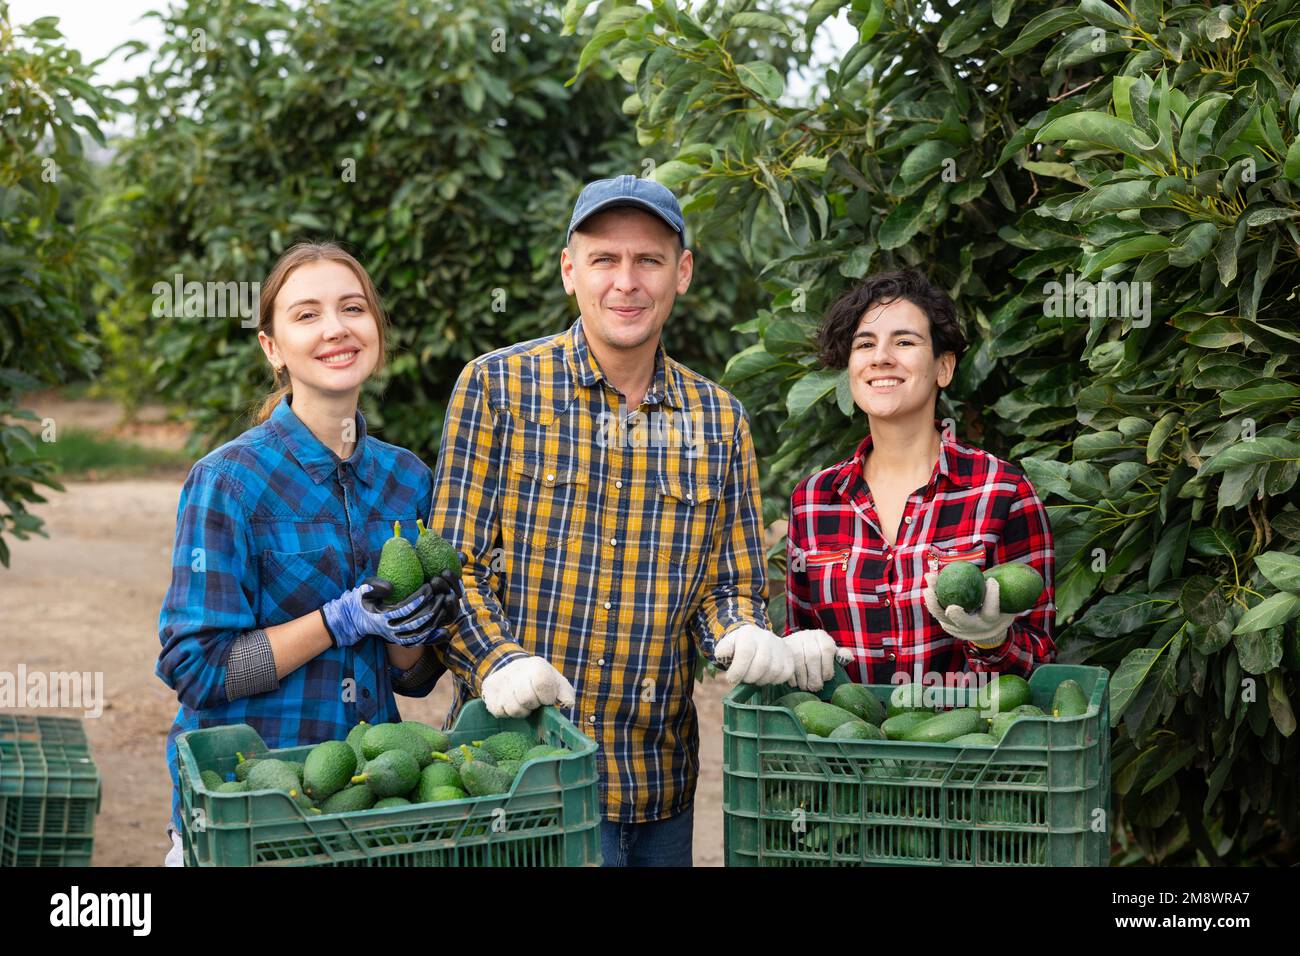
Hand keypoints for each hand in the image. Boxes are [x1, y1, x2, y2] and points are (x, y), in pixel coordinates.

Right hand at [319, 572, 460, 647]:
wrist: (355, 620)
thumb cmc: (362, 600)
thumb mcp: (364, 589)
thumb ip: (375, 586)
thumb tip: (391, 587)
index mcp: (382, 616)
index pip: (404, 608)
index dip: (419, 598)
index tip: (429, 586)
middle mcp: (390, 629)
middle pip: (416, 621)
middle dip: (432, 608)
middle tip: (442, 594)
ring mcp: (396, 637)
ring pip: (420, 633)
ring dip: (435, 620)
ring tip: (445, 605)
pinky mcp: (401, 641)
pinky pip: (420, 641)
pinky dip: (432, 637)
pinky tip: (444, 630)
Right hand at [481, 655, 575, 717]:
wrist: (514, 669)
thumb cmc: (540, 680)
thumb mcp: (556, 683)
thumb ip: (566, 693)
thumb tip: (568, 703)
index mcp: (538, 666)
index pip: (542, 684)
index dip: (545, 697)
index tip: (545, 698)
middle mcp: (517, 669)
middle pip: (526, 699)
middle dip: (532, 705)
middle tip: (532, 700)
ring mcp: (501, 679)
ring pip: (512, 708)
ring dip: (519, 711)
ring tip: (521, 702)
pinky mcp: (488, 689)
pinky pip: (498, 712)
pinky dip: (506, 712)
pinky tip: (509, 702)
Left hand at [713, 623, 793, 685]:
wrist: (755, 641)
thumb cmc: (738, 647)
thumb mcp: (726, 645)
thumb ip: (723, 650)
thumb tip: (722, 656)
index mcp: (749, 633)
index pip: (745, 652)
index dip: (738, 670)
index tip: (731, 679)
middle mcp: (767, 637)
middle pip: (761, 664)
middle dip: (749, 678)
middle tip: (743, 679)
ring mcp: (780, 646)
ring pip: (773, 671)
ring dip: (761, 680)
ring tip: (754, 677)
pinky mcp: (789, 657)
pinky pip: (784, 674)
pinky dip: (774, 680)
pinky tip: (765, 676)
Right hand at [783, 629, 854, 690]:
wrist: (793, 644)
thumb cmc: (815, 651)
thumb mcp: (828, 650)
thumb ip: (839, 654)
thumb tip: (849, 657)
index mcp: (821, 636)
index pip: (827, 650)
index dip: (827, 668)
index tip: (826, 678)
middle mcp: (808, 636)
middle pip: (812, 658)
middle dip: (814, 677)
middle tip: (815, 688)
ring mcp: (794, 641)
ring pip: (799, 663)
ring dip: (803, 679)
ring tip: (805, 687)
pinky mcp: (783, 650)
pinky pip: (788, 666)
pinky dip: (792, 677)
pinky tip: (795, 683)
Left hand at [922, 571, 1014, 648]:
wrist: (989, 628)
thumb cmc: (999, 605)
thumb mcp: (1007, 600)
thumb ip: (1008, 587)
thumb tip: (1025, 568)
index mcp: (992, 621)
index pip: (991, 612)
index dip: (992, 598)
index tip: (991, 581)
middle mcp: (975, 627)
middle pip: (965, 624)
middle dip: (958, 616)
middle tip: (951, 606)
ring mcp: (959, 628)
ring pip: (944, 619)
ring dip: (934, 603)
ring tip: (929, 585)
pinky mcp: (948, 626)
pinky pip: (938, 614)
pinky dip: (932, 601)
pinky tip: (928, 586)